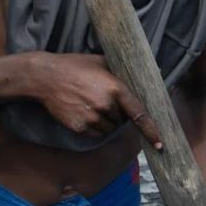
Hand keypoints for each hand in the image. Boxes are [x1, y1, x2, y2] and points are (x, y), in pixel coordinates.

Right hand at [32, 54, 164, 147]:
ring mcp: (92, 118)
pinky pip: (96, 134)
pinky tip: (84, 111)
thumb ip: (121, 69)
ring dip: (106, 122)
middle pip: (122, 120)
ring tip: (91, 105)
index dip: (150, 130)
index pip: (138, 114)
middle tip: (103, 100)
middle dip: (118, 114)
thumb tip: (144, 71)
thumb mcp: (100, 62)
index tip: (159, 143)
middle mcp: (106, 105)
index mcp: (115, 88)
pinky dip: (94, 127)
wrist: (45, 77)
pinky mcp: (80, 127)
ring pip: (110, 129)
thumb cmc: (74, 66)